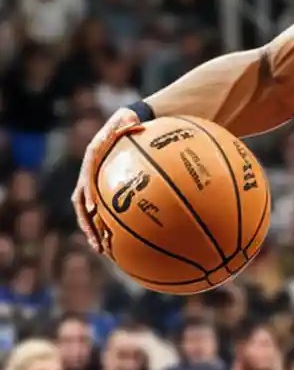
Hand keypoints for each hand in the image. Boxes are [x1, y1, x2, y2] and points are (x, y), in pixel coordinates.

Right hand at [71, 107, 144, 252]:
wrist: (125, 122)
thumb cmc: (127, 122)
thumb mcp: (127, 119)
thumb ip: (128, 123)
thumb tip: (135, 121)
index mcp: (92, 159)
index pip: (86, 178)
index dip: (87, 193)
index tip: (92, 208)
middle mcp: (88, 174)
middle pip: (81, 203)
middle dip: (86, 223)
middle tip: (95, 240)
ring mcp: (94, 184)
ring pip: (87, 213)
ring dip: (92, 231)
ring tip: (101, 250)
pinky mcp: (103, 190)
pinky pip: (101, 211)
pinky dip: (105, 226)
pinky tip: (116, 243)